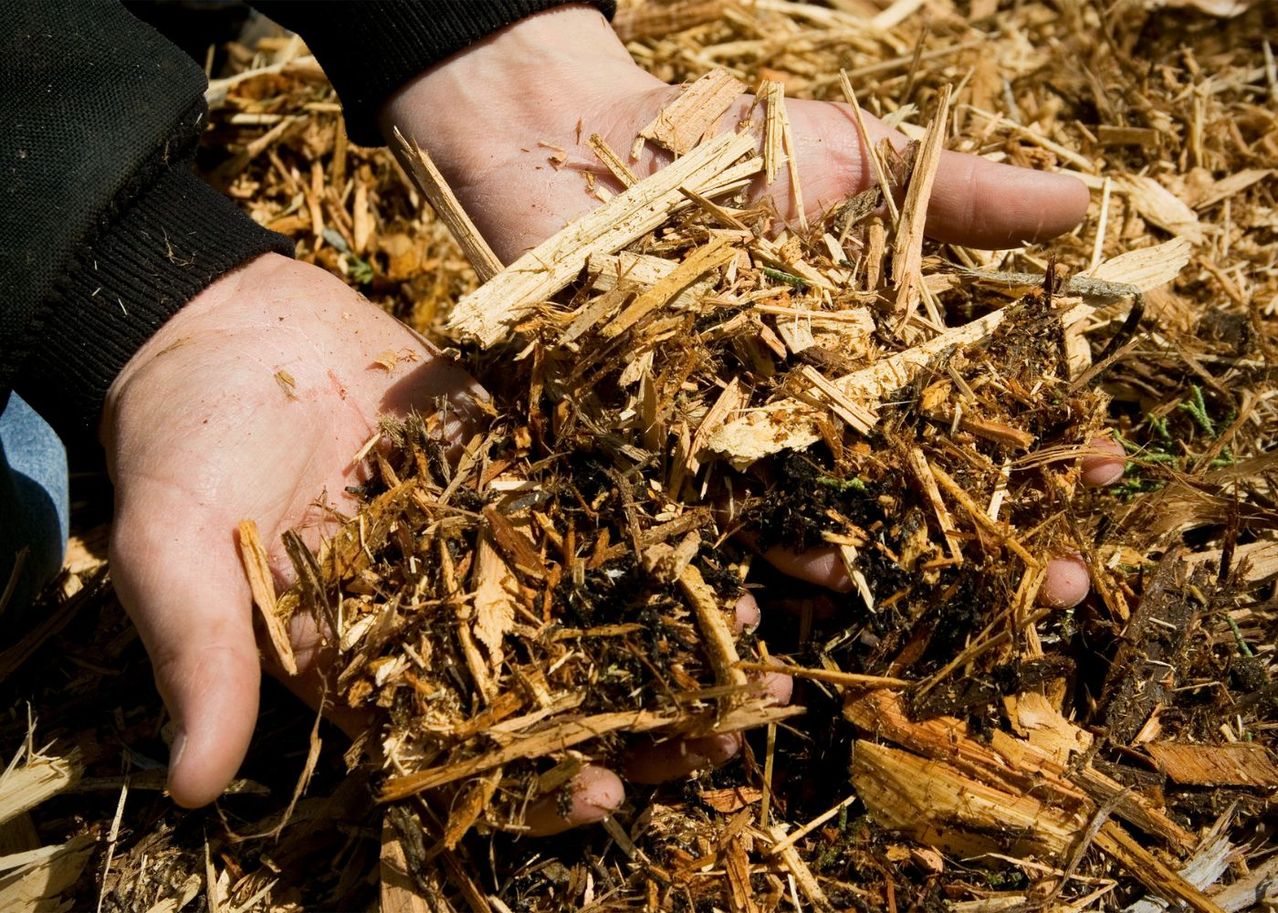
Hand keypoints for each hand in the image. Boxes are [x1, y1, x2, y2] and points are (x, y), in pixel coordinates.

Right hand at [103, 254, 788, 831]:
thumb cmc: (183, 444)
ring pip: (599, 601)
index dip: (534, 781)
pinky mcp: (521, 464)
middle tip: (731, 730)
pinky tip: (735, 535)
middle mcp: (447, 614)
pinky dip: (665, 521)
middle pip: (559, 685)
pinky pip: (601, 501)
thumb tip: (187, 785)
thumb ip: (201, 658)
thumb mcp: (177, 554)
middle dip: (645, 713)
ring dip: (678, 627)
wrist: (222, 325)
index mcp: (373, 662)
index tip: (605, 793)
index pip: (465, 748)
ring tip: (757, 644)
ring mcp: (493, 539)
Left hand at [382, 7, 1119, 604]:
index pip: (975, 408)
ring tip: (946, 597)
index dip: (1044, 442)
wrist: (585, 145)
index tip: (1107, 466)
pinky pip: (713, 514)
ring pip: (820, 516)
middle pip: (913, 484)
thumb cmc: (730, 146)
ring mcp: (741, 437)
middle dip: (992, 533)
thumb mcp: (856, 162)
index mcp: (873, 348)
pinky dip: (756, 551)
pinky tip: (810, 579)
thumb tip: (1084, 201)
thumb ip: (957, 195)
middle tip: (1066, 583)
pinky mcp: (661, 449)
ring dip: (887, 561)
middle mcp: (816, 408)